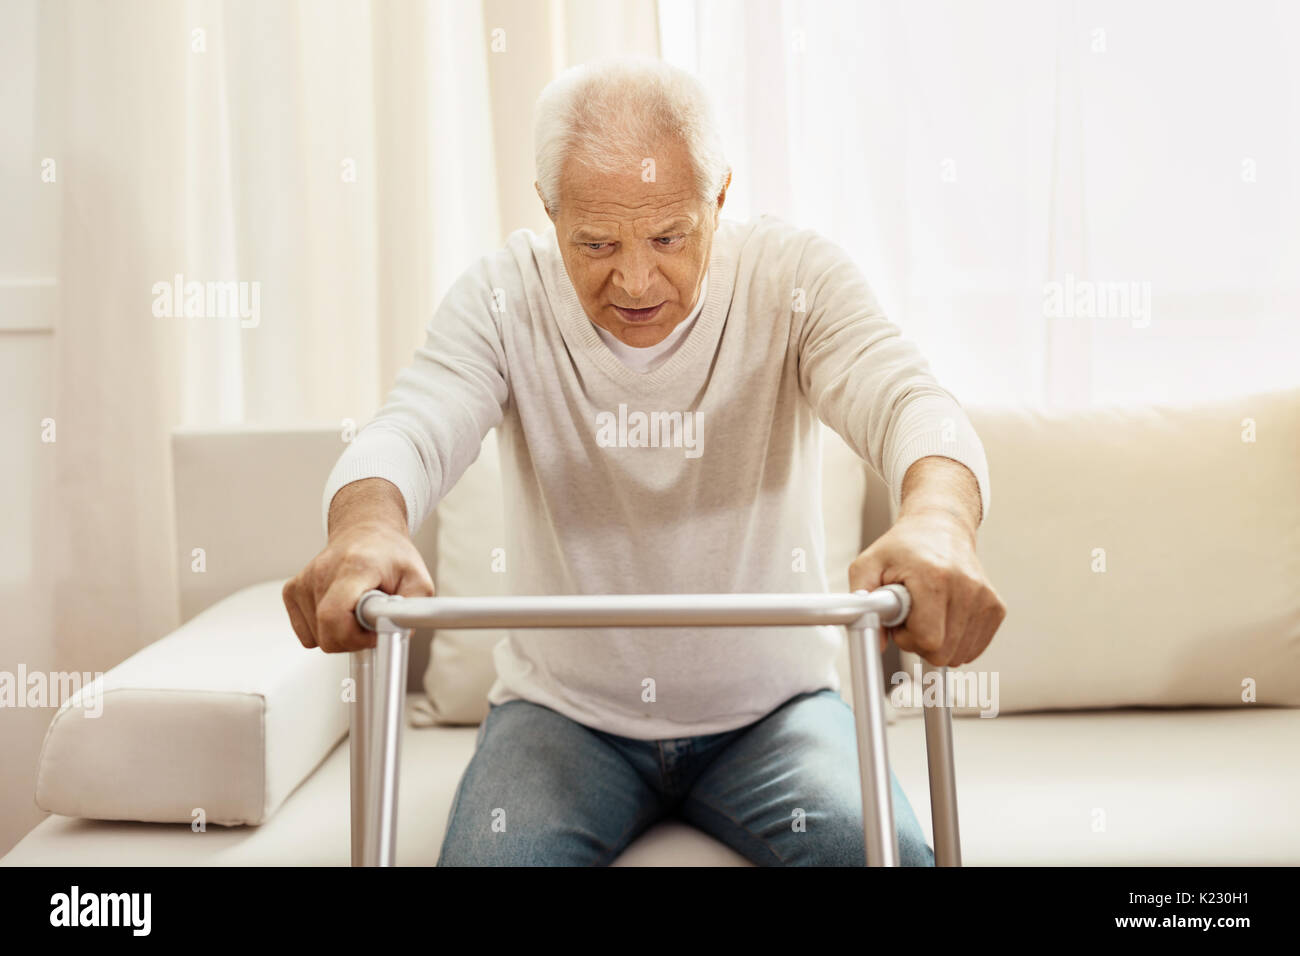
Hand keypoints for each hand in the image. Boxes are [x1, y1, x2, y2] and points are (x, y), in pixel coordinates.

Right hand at [282, 517, 434, 653]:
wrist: (366, 532)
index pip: (334, 617)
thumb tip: (397, 634)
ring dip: (341, 634)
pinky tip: (340, 610)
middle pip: (326, 634)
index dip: (358, 637)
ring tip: (357, 610)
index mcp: (354, 567)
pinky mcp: (292, 590)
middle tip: (370, 623)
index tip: (376, 630)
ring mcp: (303, 581)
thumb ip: (413, 610)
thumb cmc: (391, 555)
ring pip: (317, 637)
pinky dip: (325, 630)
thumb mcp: (418, 580)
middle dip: (352, 640)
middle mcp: (323, 572)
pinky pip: (307, 634)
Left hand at [848, 510, 1005, 666]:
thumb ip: (862, 605)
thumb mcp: (867, 566)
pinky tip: (944, 617)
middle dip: (920, 641)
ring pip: (958, 655)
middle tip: (911, 616)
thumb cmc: (902, 548)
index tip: (899, 618)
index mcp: (934, 577)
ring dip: (938, 641)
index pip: (927, 640)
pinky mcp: (996, 608)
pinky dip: (955, 641)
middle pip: (942, 653)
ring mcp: (985, 599)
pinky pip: (972, 649)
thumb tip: (876, 644)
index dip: (906, 637)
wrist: (941, 528)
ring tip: (927, 612)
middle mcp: (966, 588)